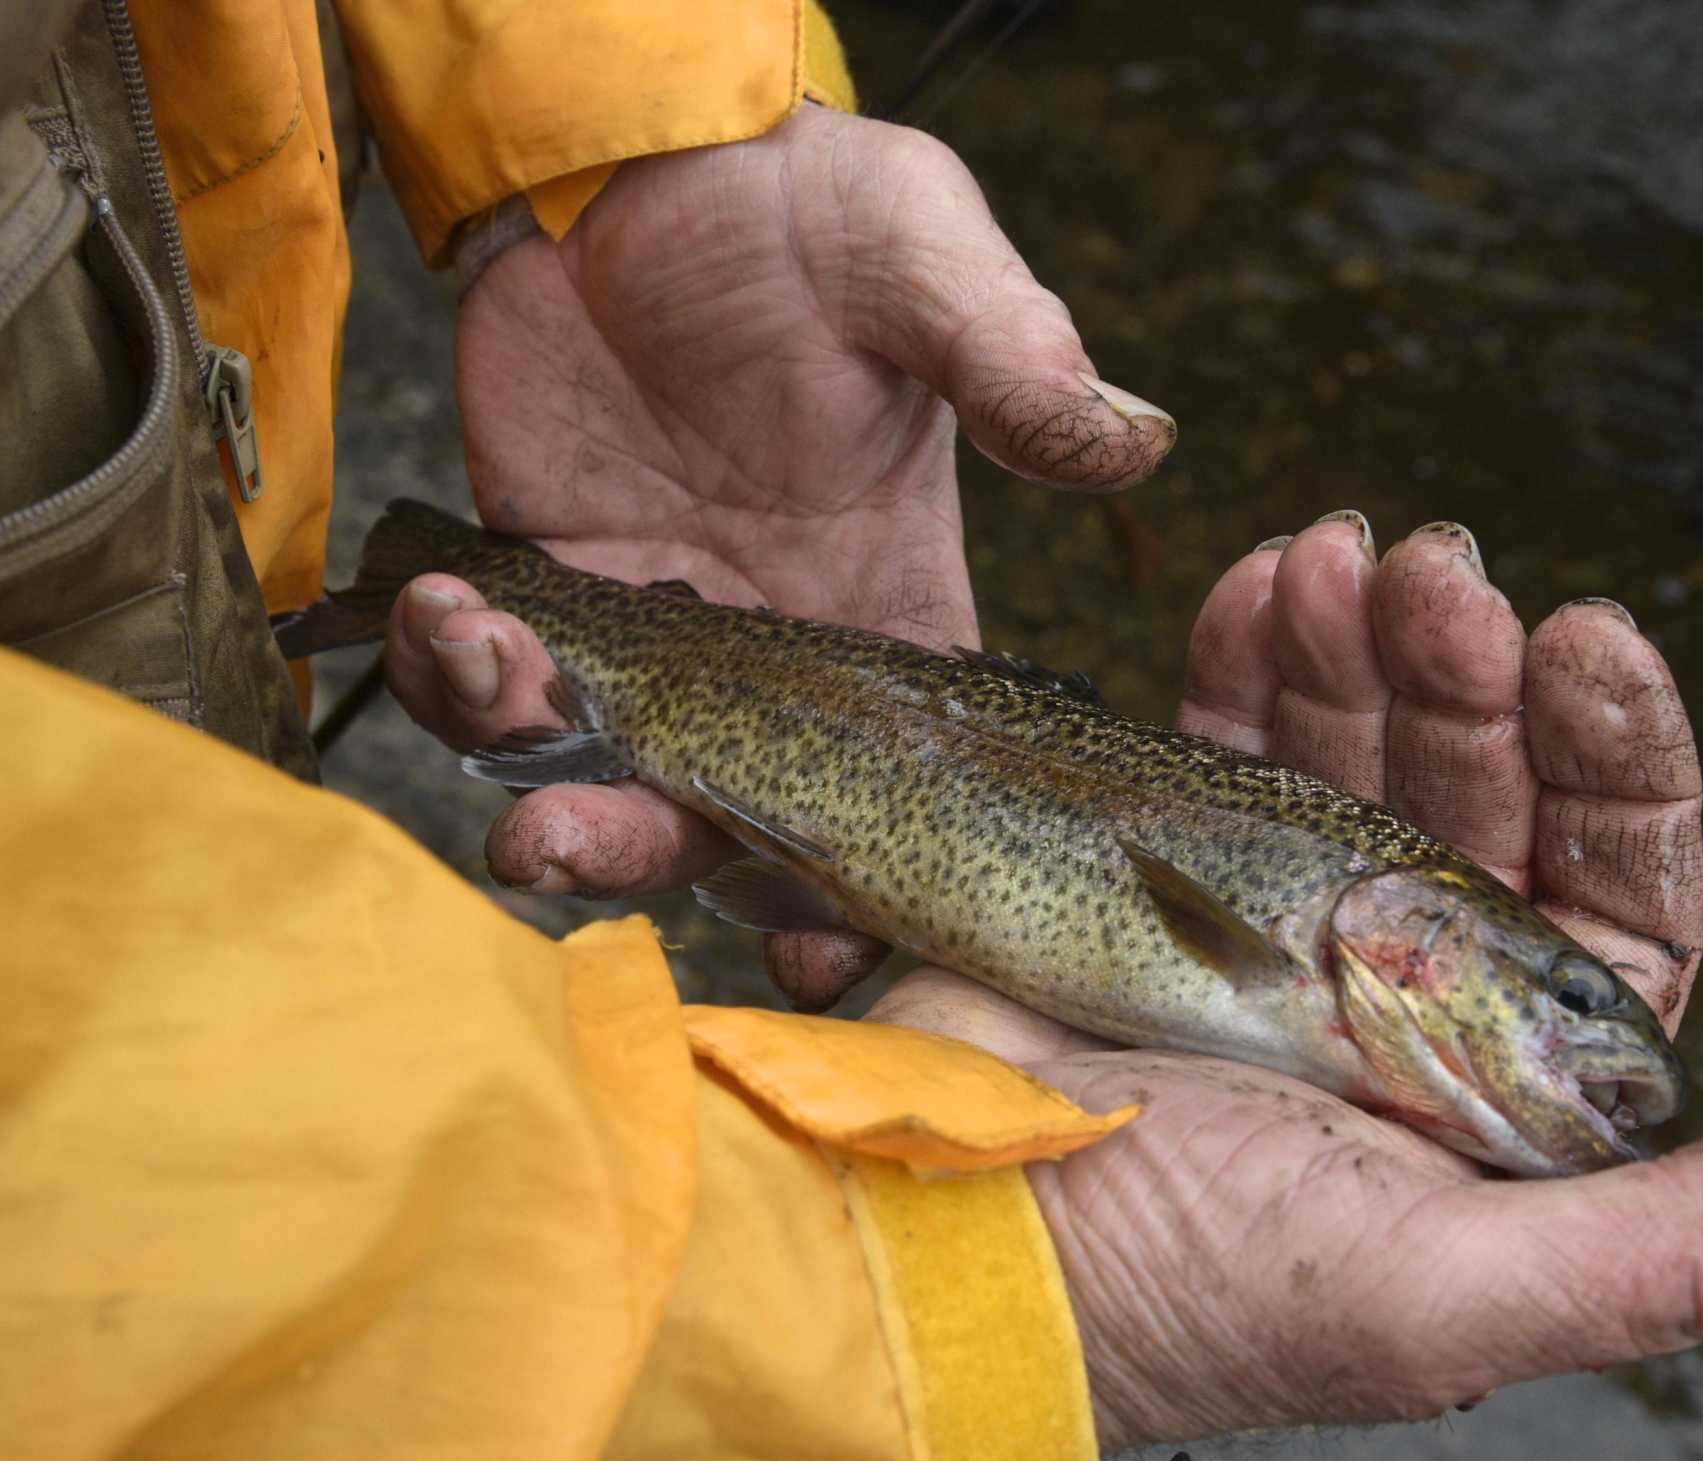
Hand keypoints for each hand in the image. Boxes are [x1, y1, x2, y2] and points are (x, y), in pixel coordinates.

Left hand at [382, 104, 1173, 934]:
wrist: (643, 157)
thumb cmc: (810, 211)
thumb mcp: (923, 260)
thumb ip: (1011, 356)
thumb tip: (1138, 439)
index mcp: (887, 605)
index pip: (898, 779)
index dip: (862, 880)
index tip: (815, 943)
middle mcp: (773, 646)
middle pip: (722, 809)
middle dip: (645, 852)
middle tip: (559, 847)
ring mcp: (653, 623)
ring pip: (598, 762)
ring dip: (525, 758)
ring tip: (488, 660)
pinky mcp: (547, 578)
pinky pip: (494, 675)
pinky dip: (455, 670)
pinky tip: (446, 602)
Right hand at [861, 515, 1702, 1450]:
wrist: (937, 1236)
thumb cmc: (1191, 1289)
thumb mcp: (1452, 1294)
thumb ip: (1679, 1251)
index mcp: (1495, 1097)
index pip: (1610, 899)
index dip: (1619, 764)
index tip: (1588, 643)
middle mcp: (1398, 1005)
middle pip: (1479, 794)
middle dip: (1468, 671)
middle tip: (1436, 571)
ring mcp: (1271, 927)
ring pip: (1355, 746)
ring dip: (1360, 641)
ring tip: (1336, 555)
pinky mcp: (1152, 872)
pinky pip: (1222, 734)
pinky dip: (1244, 654)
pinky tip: (1259, 585)